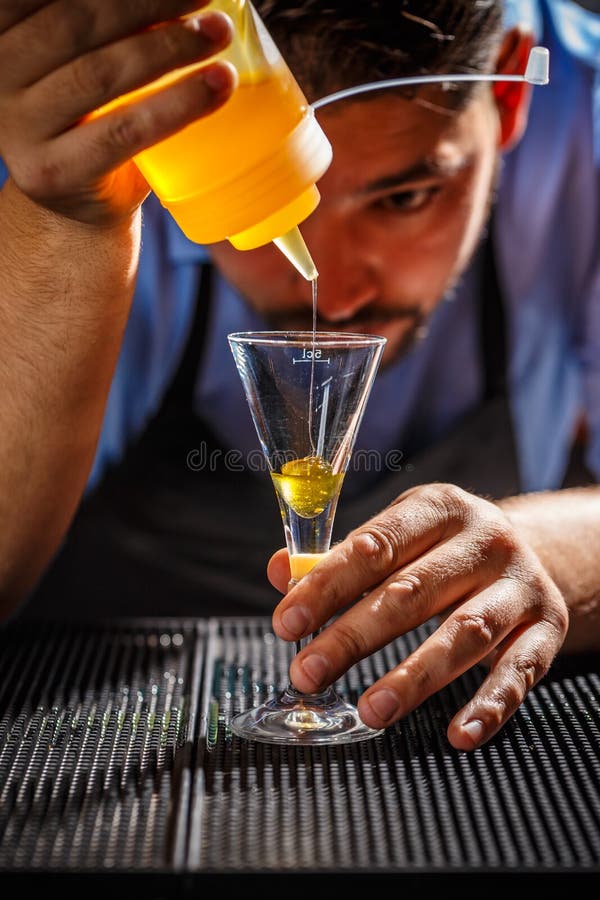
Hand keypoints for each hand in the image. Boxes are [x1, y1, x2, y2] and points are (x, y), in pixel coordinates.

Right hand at [0, 1, 235, 224]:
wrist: (79, 202)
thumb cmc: (92, 114)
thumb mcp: (85, 54)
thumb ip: (107, 20)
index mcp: (2, 29)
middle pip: (75, 22)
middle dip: (148, 2)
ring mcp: (19, 128)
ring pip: (100, 75)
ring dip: (169, 48)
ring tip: (218, 33)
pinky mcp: (53, 172)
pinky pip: (123, 131)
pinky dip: (178, 105)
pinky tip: (219, 84)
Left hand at [268, 483, 568, 750]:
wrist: (536, 552)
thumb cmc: (446, 548)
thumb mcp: (400, 536)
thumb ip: (340, 557)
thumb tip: (281, 572)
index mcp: (439, 507)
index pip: (376, 545)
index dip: (327, 585)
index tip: (287, 623)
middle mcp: (484, 540)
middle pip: (412, 591)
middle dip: (354, 636)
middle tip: (308, 672)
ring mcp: (520, 584)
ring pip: (464, 633)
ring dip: (414, 676)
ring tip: (370, 710)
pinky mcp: (547, 627)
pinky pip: (519, 672)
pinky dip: (489, 706)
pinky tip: (457, 733)